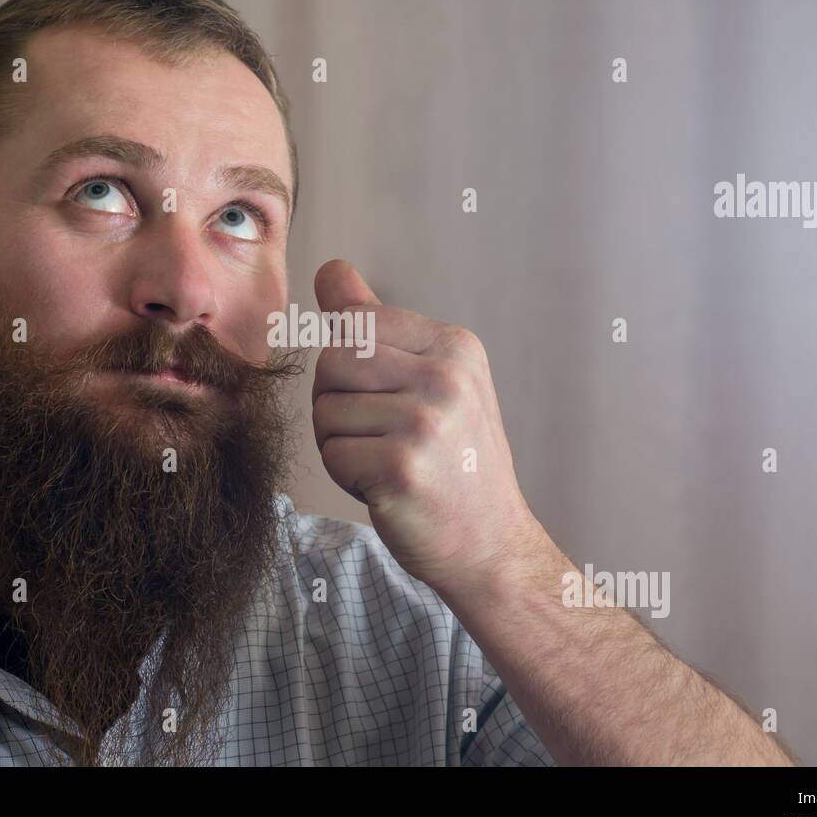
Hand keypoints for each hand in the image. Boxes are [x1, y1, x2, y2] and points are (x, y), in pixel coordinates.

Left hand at [311, 259, 539, 594]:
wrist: (491, 545)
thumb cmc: (455, 462)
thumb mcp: (431, 379)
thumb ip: (376, 323)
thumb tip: (331, 271)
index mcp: (455, 346)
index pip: (354, 323)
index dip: (352, 368)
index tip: (391, 400)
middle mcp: (445, 377)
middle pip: (331, 362)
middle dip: (338, 405)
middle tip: (383, 437)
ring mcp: (425, 422)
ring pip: (325, 411)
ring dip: (340, 444)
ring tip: (388, 462)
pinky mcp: (401, 467)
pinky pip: (331, 454)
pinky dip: (346, 477)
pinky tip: (386, 487)